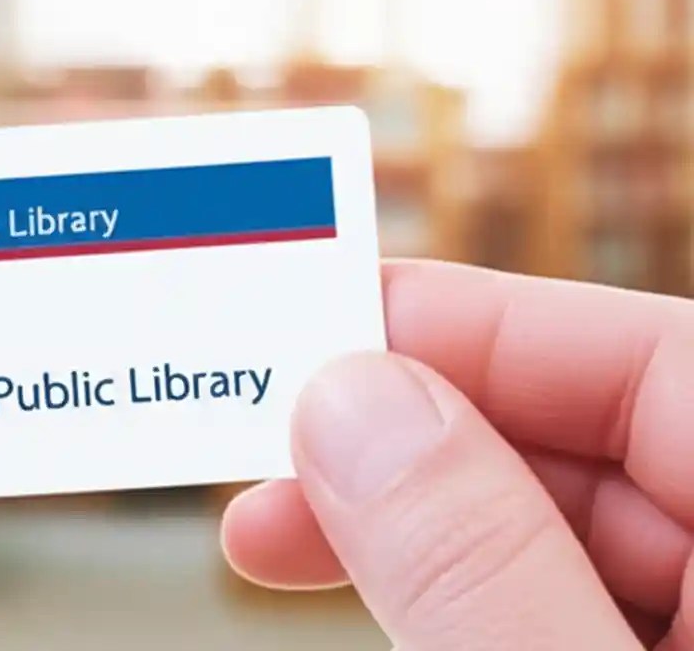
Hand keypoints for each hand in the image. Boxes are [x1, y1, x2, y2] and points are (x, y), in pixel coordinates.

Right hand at [222, 261, 693, 649]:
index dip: (482, 325)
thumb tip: (350, 400)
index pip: (661, 363)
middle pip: (596, 444)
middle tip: (274, 437)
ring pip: (560, 533)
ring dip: (405, 521)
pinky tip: (362, 585)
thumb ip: (477, 558)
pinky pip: (555, 603)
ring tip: (270, 532)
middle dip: (411, 439)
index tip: (327, 322)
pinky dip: (451, 590)